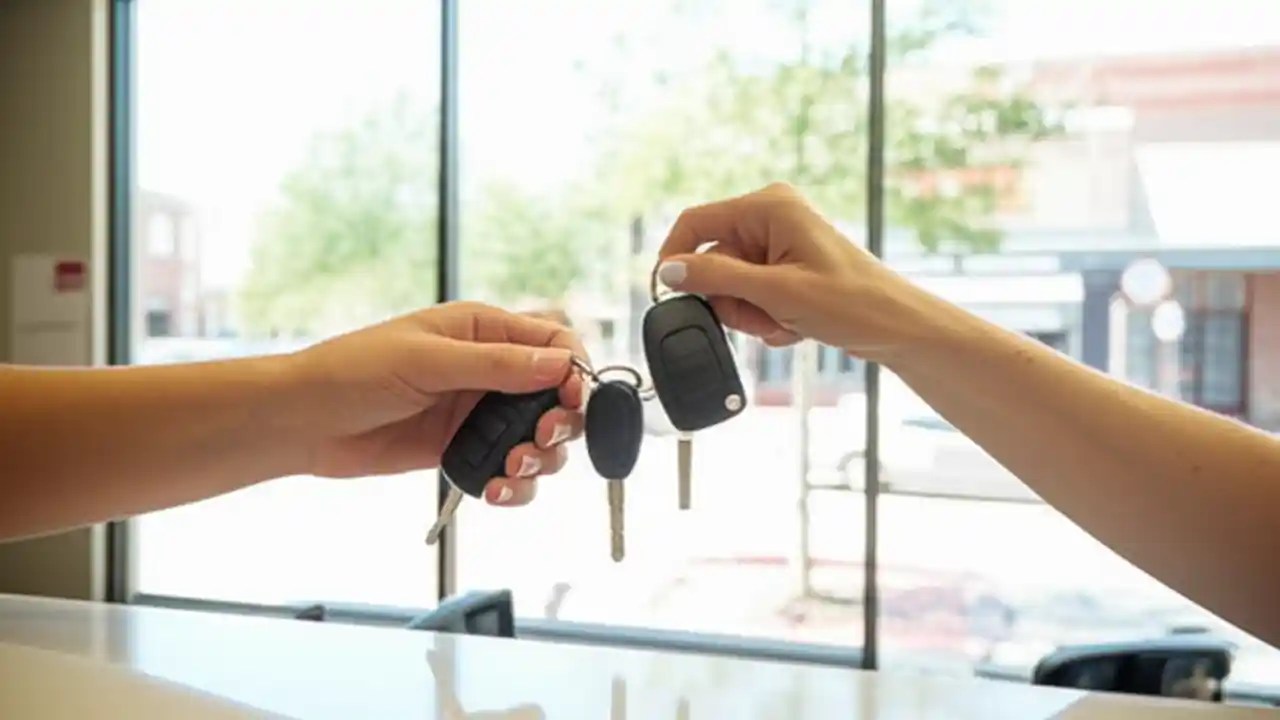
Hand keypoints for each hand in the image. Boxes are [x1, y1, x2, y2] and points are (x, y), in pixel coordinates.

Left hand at [284, 302, 586, 505]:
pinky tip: (497, 490)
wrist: (302, 421)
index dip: (575, 371)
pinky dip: (515, 484)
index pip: (554, 343)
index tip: (570, 399)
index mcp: (483, 330)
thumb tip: (560, 364)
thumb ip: (495, 364)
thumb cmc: (352, 372)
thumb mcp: (426, 360)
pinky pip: (509, 469)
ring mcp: (478, 413)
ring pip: (540, 438)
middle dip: (562, 421)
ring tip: (512, 469)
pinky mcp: (463, 450)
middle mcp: (489, 370)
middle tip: (541, 438)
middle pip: (558, 395)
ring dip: (541, 458)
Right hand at [655, 182, 946, 363]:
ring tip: (785, 323)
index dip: (676, 259)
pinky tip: (794, 325)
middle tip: (765, 317)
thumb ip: (717, 279)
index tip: (671, 296)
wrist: (896, 327)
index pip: (695, 222)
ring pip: (731, 285)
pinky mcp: (785, 267)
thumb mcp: (776, 293)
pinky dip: (766, 316)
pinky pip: (751, 294)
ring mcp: (778, 242)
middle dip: (733, 300)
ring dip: (751, 314)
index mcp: (768, 205)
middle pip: (713, 261)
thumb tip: (668, 271)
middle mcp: (770, 216)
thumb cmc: (851, 303)